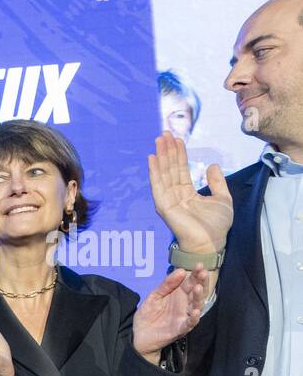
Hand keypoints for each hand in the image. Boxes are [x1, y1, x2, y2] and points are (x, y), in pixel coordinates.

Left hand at [133, 267, 206, 357]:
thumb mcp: (154, 296)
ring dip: (198, 297)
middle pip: (197, 292)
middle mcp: (184, 305)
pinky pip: (189, 324)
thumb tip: (180, 271)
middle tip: (203, 272)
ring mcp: (183, 317)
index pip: (190, 282)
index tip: (199, 264)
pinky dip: (193, 318)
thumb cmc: (148, 314)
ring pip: (196, 306)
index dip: (195, 274)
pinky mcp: (180, 329)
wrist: (138, 335)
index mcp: (178, 295)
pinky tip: (195, 311)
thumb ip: (166, 285)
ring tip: (198, 288)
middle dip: (201, 282)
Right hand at [148, 132, 232, 253]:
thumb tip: (212, 165)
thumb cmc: (216, 226)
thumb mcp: (222, 198)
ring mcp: (168, 200)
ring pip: (163, 174)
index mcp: (187, 194)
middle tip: (164, 133)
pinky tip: (152, 159)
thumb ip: (217, 183)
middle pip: (170, 168)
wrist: (211, 243)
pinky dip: (154, 172)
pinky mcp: (164, 206)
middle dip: (167, 150)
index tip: (177, 138)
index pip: (180, 170)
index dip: (179, 154)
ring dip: (160, 156)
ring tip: (159, 139)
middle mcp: (175, 195)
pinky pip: (157, 186)